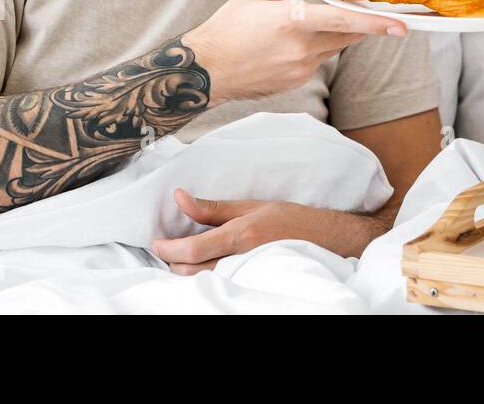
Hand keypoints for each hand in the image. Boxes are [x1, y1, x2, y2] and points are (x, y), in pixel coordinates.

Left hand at [151, 189, 383, 271]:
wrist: (327, 241)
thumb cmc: (291, 219)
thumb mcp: (251, 205)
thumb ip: (212, 207)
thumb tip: (179, 197)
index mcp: (241, 235)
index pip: (191, 250)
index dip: (167, 248)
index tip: (156, 242)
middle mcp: (242, 260)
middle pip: (190, 271)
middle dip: (172, 260)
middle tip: (168, 246)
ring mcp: (247, 276)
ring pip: (201, 282)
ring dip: (185, 270)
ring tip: (184, 255)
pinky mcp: (251, 285)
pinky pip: (218, 285)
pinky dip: (203, 277)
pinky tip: (203, 267)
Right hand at [185, 0, 406, 102]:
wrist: (206, 70)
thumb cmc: (230, 25)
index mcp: (292, 22)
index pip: (343, 20)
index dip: (375, 23)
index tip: (401, 26)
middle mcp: (301, 50)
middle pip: (347, 33)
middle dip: (359, 21)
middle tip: (364, 8)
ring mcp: (301, 69)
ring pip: (333, 46)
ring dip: (329, 32)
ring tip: (295, 25)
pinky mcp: (298, 82)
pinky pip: (318, 59)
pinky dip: (313, 47)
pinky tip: (284, 44)